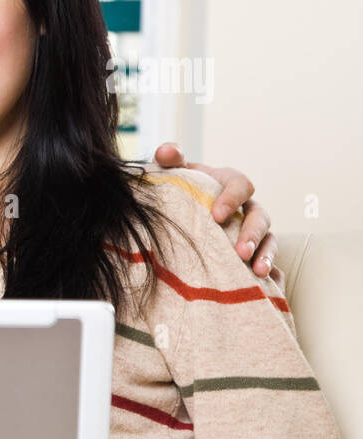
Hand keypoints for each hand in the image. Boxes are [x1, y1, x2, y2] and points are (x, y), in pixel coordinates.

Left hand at [153, 143, 282, 286]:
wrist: (177, 215)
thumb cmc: (179, 191)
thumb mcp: (173, 174)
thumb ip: (169, 160)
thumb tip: (166, 151)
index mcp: (229, 184)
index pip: (241, 185)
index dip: (232, 199)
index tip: (216, 216)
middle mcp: (246, 208)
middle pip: (260, 217)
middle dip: (252, 235)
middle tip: (240, 253)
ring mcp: (252, 233)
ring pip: (269, 241)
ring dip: (266, 256)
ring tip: (257, 272)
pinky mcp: (252, 256)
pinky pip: (270, 265)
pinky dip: (272, 276)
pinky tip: (265, 288)